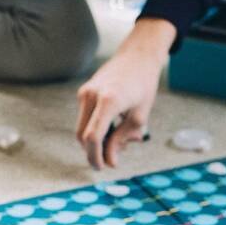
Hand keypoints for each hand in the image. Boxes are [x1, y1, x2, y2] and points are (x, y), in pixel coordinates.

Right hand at [76, 19, 174, 169]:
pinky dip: (95, 129)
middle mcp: (92, 95)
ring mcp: (85, 92)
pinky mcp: (84, 92)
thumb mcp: (139, 117)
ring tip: (118, 140)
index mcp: (109, 100)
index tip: (102, 168)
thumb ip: (122, 140)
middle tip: (110, 160)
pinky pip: (85, 118)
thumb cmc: (143, 85)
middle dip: (94, 152)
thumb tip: (110, 162)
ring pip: (81, 129)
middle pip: (82, 136)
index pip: (93, 137)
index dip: (95, 157)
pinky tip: (113, 128)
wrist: (138, 56)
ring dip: (95, 141)